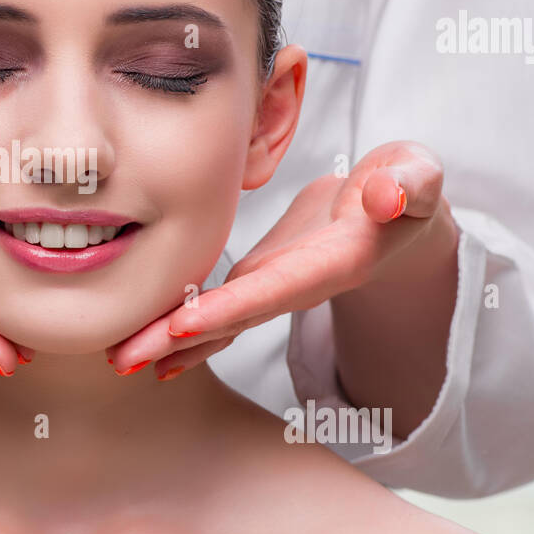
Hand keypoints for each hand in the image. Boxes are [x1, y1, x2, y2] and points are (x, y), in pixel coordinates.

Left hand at [104, 140, 451, 377]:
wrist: (395, 210)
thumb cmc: (405, 187)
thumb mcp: (416, 176)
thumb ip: (408, 184)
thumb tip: (387, 196)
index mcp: (333, 262)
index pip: (273, 288)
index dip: (229, 307)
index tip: (181, 325)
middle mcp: (297, 283)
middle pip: (231, 316)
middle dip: (177, 338)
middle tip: (122, 357)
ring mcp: (274, 284)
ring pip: (216, 318)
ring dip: (166, 340)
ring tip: (117, 357)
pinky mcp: (259, 277)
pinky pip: (215, 308)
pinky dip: (181, 328)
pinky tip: (145, 347)